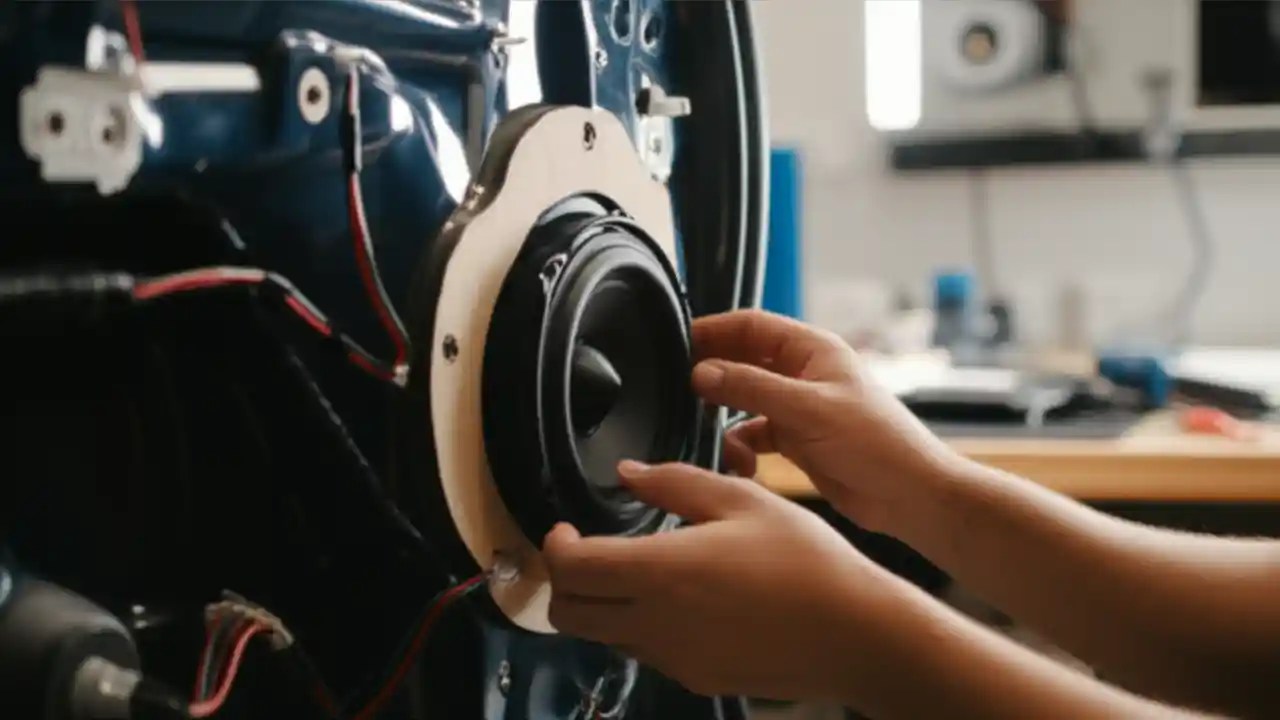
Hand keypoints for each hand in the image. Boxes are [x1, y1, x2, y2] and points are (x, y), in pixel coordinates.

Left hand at [543, 461, 910, 701]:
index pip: (570, 570)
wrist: (854, 633)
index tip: (566, 528)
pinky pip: (644, 652)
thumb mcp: (742, 500)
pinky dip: (638, 626)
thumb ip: (674, 483)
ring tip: (636, 570)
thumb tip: (629, 473)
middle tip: (585, 552)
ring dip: (600, 605)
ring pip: (602, 636)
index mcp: (661, 572)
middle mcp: (656, 623)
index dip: (554, 547)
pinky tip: (678, 599)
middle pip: (568, 614)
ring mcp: (674, 657)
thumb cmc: (806, 561)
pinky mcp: (694, 677)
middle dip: (564, 582)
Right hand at [693, 310, 958, 534]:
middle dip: (713, 375)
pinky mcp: (796, 441)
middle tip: (677, 391)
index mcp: (812, 350)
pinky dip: (741, 448)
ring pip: (744, 401)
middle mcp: (803, 373)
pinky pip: (753, 435)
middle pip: (743, 361)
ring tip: (704, 431)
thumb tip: (699, 372)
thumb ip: (750, 388)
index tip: (676, 344)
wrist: (909, 496)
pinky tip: (739, 464)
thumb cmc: (874, 443)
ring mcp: (799, 407)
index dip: (713, 330)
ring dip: (724, 417)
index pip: (751, 325)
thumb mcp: (806, 409)